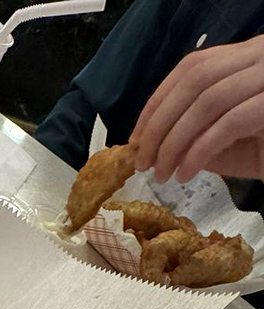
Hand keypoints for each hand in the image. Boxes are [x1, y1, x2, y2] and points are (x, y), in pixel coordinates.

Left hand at [131, 36, 263, 182]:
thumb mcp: (224, 141)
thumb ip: (193, 133)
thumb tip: (149, 144)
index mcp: (245, 57)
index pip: (190, 68)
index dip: (156, 103)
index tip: (134, 139)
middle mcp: (260, 56)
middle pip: (193, 81)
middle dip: (158, 125)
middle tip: (142, 161)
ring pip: (207, 101)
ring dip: (174, 141)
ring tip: (161, 174)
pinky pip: (228, 124)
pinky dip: (199, 151)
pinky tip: (185, 173)